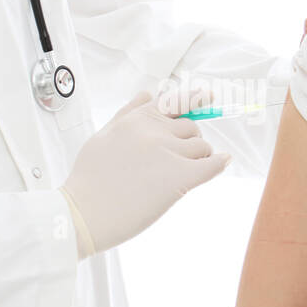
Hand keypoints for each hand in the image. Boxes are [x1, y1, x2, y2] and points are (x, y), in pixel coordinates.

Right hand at [61, 90, 230, 257]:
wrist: (84, 212)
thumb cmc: (90, 179)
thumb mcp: (102, 136)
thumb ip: (127, 113)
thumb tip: (148, 94)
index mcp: (136, 119)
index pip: (173, 101)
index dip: (194, 98)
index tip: (208, 96)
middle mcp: (154, 130)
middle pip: (191, 128)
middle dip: (190, 140)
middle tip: (179, 159)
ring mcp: (168, 153)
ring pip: (202, 147)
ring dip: (199, 157)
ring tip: (184, 172)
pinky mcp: (179, 177)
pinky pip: (211, 165)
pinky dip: (219, 164)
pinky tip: (222, 163)